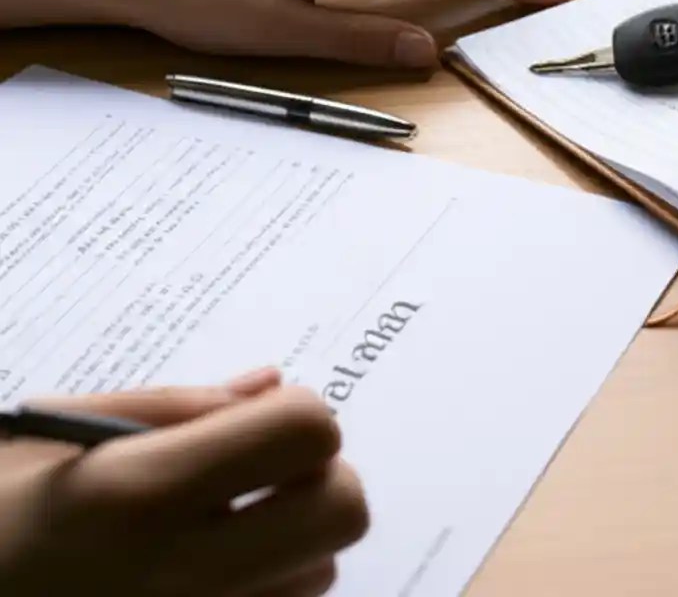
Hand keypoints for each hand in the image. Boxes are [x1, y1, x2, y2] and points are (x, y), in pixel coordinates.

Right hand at [0, 368, 369, 596]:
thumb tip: (269, 386)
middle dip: (320, 477)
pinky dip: (270, 585)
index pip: (305, 433)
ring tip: (223, 528)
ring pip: (323, 570)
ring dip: (296, 538)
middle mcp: (175, 572)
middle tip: (265, 471)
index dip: (297, 415)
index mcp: (134, 493)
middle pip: (344, 510)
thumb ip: (167, 408)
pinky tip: (213, 569)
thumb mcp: (48, 438)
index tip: (261, 420)